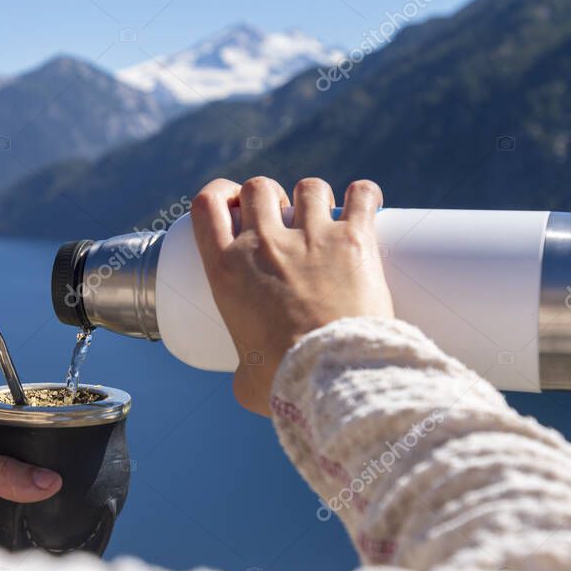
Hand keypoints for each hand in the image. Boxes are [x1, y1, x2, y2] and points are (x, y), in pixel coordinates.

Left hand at [0, 432, 61, 545]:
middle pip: (22, 489)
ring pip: (18, 524)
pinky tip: (36, 550)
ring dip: (36, 524)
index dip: (39, 454)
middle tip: (72, 497)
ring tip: (63, 523)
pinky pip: (3, 557)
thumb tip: (49, 482)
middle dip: (45, 494)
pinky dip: (20, 554)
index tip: (69, 461)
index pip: (14, 450)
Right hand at [191, 176, 393, 414]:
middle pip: (258, 188)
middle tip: (284, 218)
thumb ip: (242, 371)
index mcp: (226, 270)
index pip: (206, 207)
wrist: (332, 376)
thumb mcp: (244, 377)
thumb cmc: (284, 382)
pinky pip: (361, 195)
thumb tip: (248, 381)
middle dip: (270, 195)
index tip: (234, 203)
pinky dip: (364, 196)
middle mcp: (264, 245)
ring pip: (309, 187)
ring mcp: (310, 237)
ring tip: (326, 218)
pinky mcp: (354, 239)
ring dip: (315, 197)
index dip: (218, 194)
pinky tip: (365, 205)